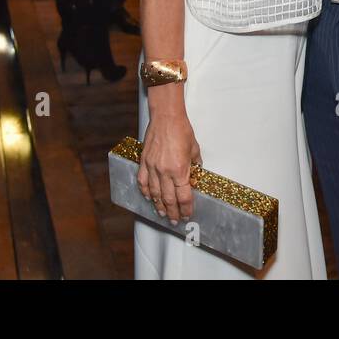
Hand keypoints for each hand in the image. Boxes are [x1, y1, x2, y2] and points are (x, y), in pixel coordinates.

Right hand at [137, 108, 201, 224]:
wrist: (166, 117)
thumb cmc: (182, 130)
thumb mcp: (194, 149)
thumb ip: (195, 164)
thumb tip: (195, 175)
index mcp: (180, 169)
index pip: (183, 196)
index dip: (186, 208)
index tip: (187, 215)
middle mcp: (165, 172)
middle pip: (168, 199)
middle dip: (173, 212)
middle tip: (175, 221)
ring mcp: (153, 167)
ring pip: (155, 193)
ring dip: (159, 206)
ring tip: (163, 214)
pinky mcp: (144, 161)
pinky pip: (143, 181)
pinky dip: (145, 191)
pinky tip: (148, 197)